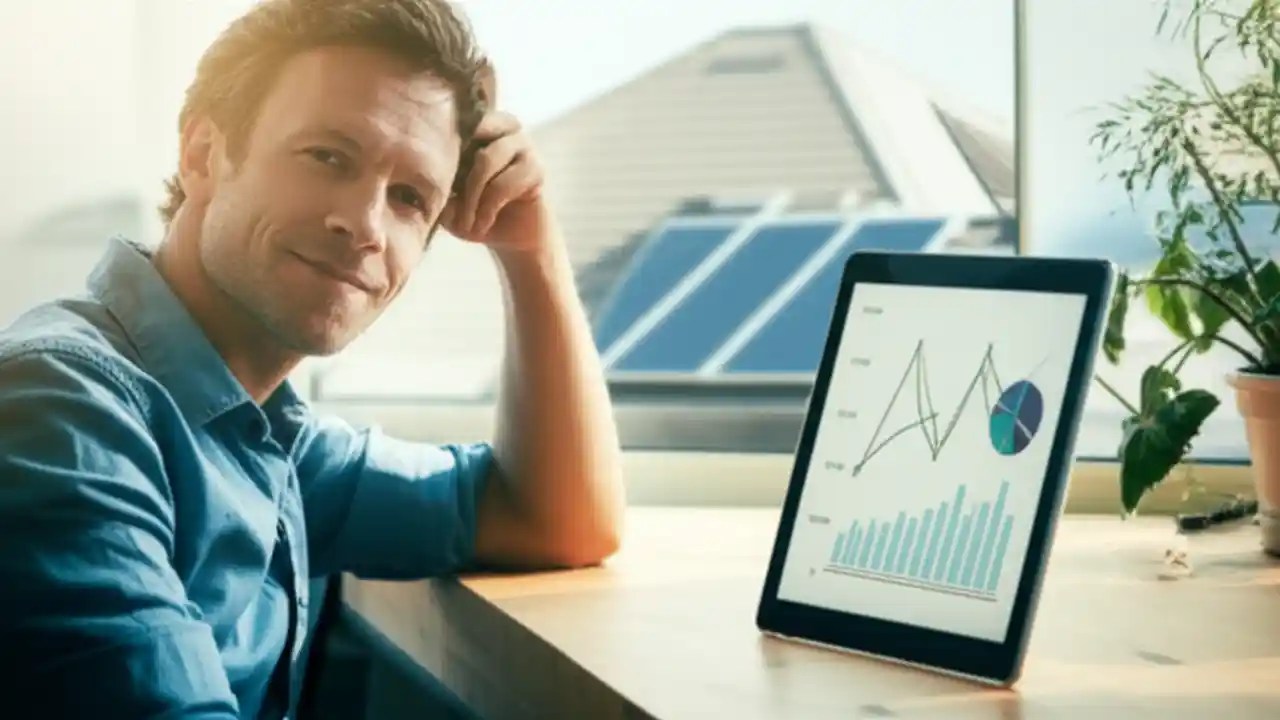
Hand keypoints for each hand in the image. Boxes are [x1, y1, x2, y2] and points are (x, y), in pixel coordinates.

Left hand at [440, 99, 549, 254]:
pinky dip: (487, 209)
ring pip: (485, 160)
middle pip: (471, 130)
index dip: (439, 133)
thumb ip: (436, 183)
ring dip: (471, 196)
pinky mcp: (536, 169)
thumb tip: (427, 177)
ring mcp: (523, 144)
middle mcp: (503, 127)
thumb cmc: (475, 213)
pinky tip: (482, 225)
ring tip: (465, 222)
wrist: (512, 238)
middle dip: (453, 162)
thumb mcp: (447, 200)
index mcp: (480, 125)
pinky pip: (503, 185)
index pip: (457, 115)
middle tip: (443, 193)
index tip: (423, 163)